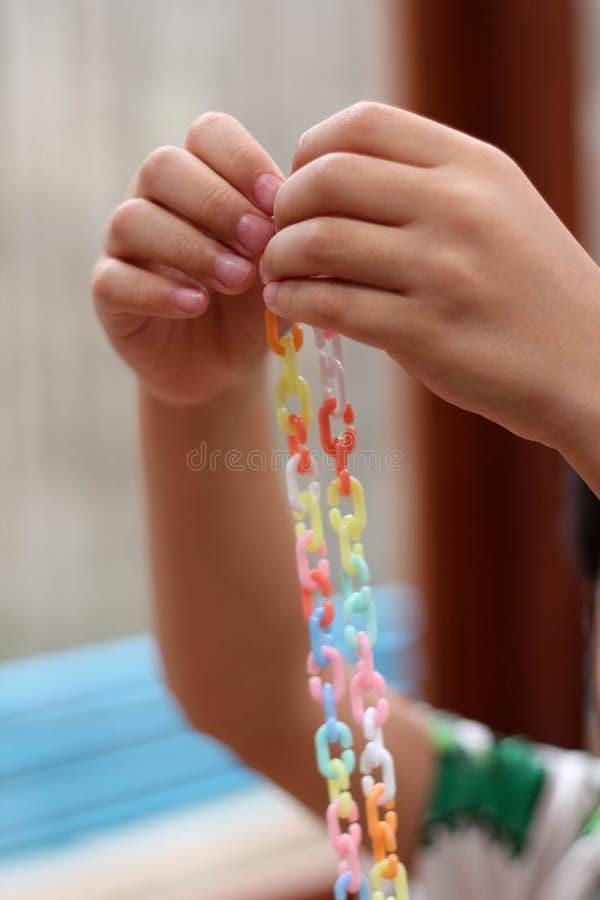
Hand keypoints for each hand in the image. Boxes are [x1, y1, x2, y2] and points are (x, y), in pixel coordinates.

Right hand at [93, 113, 282, 406]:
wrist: (226, 362)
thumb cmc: (255, 300)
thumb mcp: (283, 265)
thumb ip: (289, 234)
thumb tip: (299, 209)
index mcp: (200, 173)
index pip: (208, 133)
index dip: (242, 159)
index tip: (278, 200)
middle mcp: (153, 197)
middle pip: (163, 166)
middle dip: (217, 203)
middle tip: (260, 243)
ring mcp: (123, 243)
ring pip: (133, 219)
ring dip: (191, 247)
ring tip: (238, 281)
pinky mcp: (108, 290)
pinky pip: (114, 279)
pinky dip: (158, 291)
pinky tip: (197, 305)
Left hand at [261, 102, 599, 449]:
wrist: (586, 365)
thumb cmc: (532, 289)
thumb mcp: (498, 210)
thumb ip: (425, 189)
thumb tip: (328, 187)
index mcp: (473, 166)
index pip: (363, 125)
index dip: (310, 150)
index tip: (299, 186)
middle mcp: (457, 207)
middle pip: (328, 177)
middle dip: (283, 206)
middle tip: (275, 235)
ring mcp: (441, 270)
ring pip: (320, 240)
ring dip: (280, 257)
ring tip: (276, 274)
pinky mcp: (425, 333)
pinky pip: (331, 304)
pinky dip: (293, 302)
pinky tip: (288, 306)